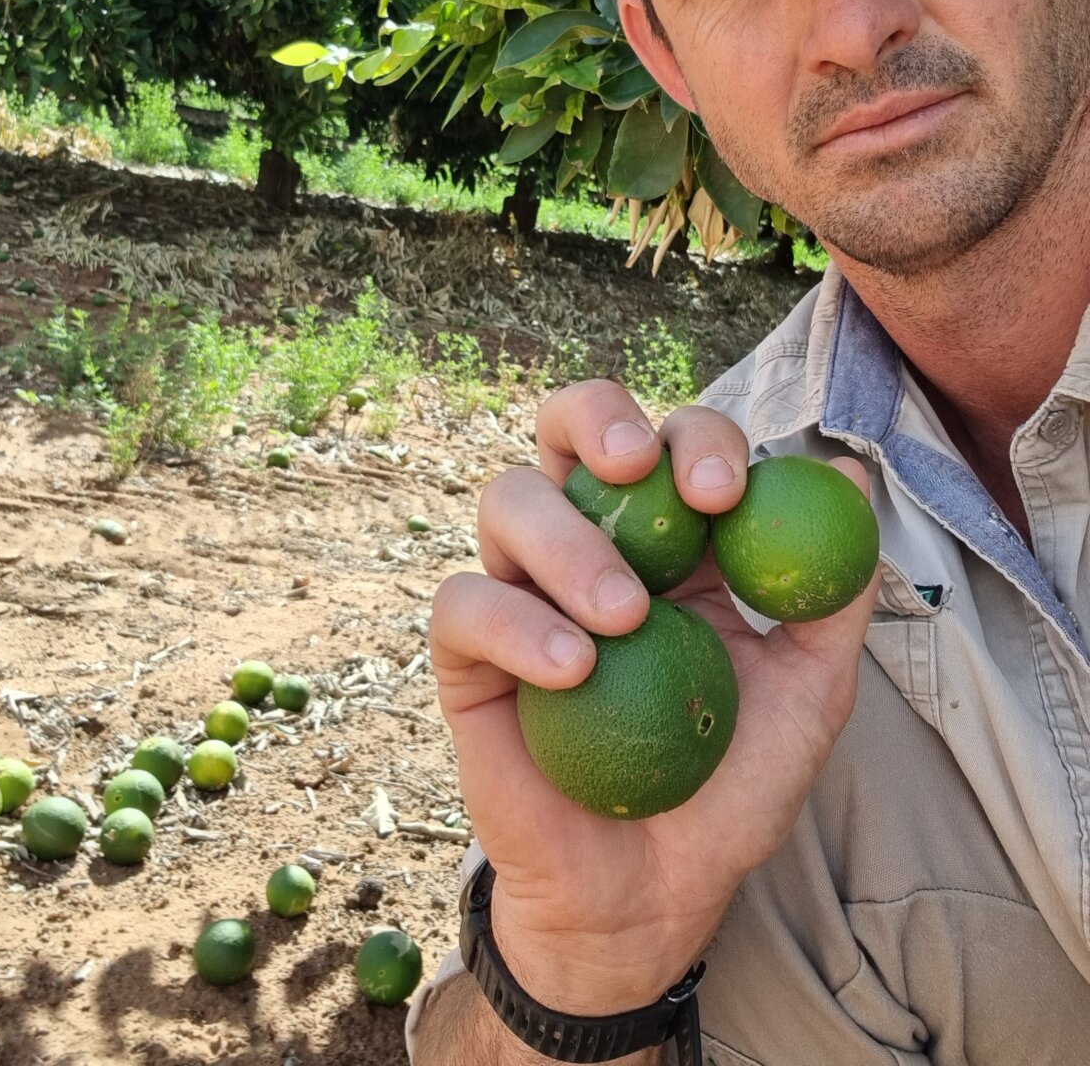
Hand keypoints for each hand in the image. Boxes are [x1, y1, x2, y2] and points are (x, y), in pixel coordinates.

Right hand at [430, 380, 879, 1015]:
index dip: (693, 440)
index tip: (723, 492)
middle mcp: (590, 542)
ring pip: (507, 498)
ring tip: (624, 616)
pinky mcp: (468, 655)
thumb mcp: (809, 693)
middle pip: (565, 425)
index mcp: (671, 539)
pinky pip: (466, 603)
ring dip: (567, 537)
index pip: (670, 444)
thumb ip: (830, 593)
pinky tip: (572, 670)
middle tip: (638, 465)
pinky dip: (517, 622)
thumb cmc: (732, 789)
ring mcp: (523, 591)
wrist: (653, 895)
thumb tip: (846, 473)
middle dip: (596, 417)